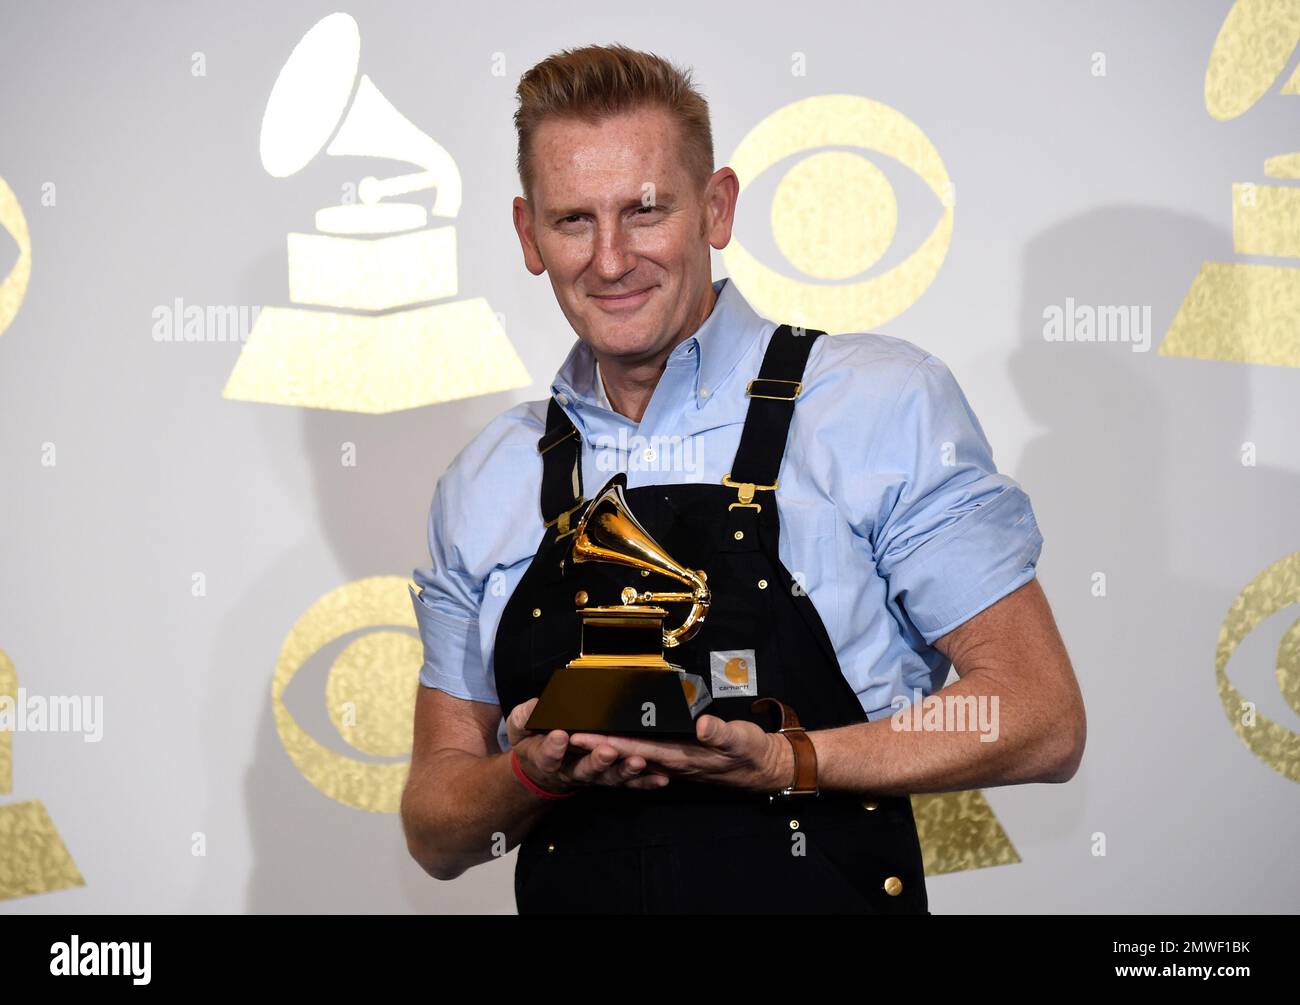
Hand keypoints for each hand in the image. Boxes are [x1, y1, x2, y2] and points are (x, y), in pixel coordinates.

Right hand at [505, 698, 671, 795]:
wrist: (541, 770)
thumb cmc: (533, 743)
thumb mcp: (520, 730)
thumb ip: (524, 718)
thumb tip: (535, 706)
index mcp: (546, 759)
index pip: (547, 756)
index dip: (553, 748)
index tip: (560, 736)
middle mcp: (571, 771)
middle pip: (584, 770)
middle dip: (597, 761)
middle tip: (607, 751)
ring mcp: (592, 777)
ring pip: (609, 778)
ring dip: (625, 771)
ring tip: (638, 762)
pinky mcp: (609, 778)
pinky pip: (628, 784)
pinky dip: (645, 782)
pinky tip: (661, 779)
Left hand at [568, 714, 793, 792]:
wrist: (763, 767)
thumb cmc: (751, 752)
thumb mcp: (741, 740)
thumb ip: (721, 733)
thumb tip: (703, 726)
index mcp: (680, 756)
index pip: (635, 748)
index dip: (606, 742)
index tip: (579, 735)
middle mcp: (670, 761)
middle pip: (624, 752)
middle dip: (593, 744)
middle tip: (561, 733)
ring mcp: (671, 760)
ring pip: (629, 753)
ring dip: (603, 746)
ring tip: (575, 734)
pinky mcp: (675, 756)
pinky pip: (642, 752)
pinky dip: (622, 746)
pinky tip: (609, 741)